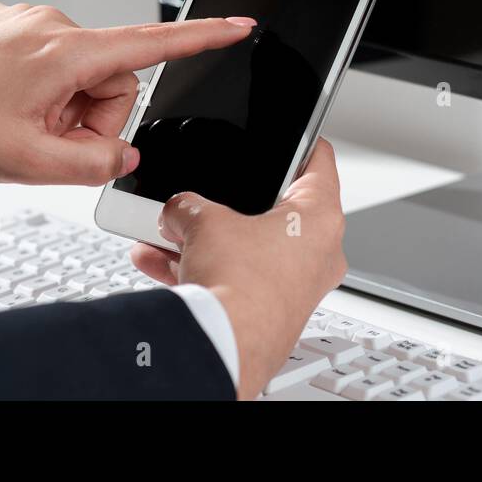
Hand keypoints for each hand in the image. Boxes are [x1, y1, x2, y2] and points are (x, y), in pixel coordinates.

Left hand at [0, 2, 255, 184]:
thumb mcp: (28, 163)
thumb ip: (93, 163)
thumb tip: (122, 153)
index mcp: (65, 52)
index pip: (152, 44)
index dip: (203, 37)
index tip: (239, 26)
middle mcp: (51, 25)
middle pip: (111, 77)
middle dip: (91, 115)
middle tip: (46, 139)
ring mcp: (28, 21)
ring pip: (77, 72)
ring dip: (61, 105)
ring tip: (16, 121)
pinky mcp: (8, 23)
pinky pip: (47, 60)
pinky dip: (37, 89)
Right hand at [130, 138, 347, 399]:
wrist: (225, 346)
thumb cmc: (239, 284)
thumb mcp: (203, 219)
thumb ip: (189, 204)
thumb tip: (178, 212)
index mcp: (321, 217)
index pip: (318, 160)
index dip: (300, 141)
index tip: (291, 134)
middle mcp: (320, 252)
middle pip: (276, 209)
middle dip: (232, 203)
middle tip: (207, 193)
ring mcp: (298, 286)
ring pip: (251, 248)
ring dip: (208, 240)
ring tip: (169, 233)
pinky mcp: (273, 313)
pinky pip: (237, 279)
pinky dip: (204, 269)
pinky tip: (161, 263)